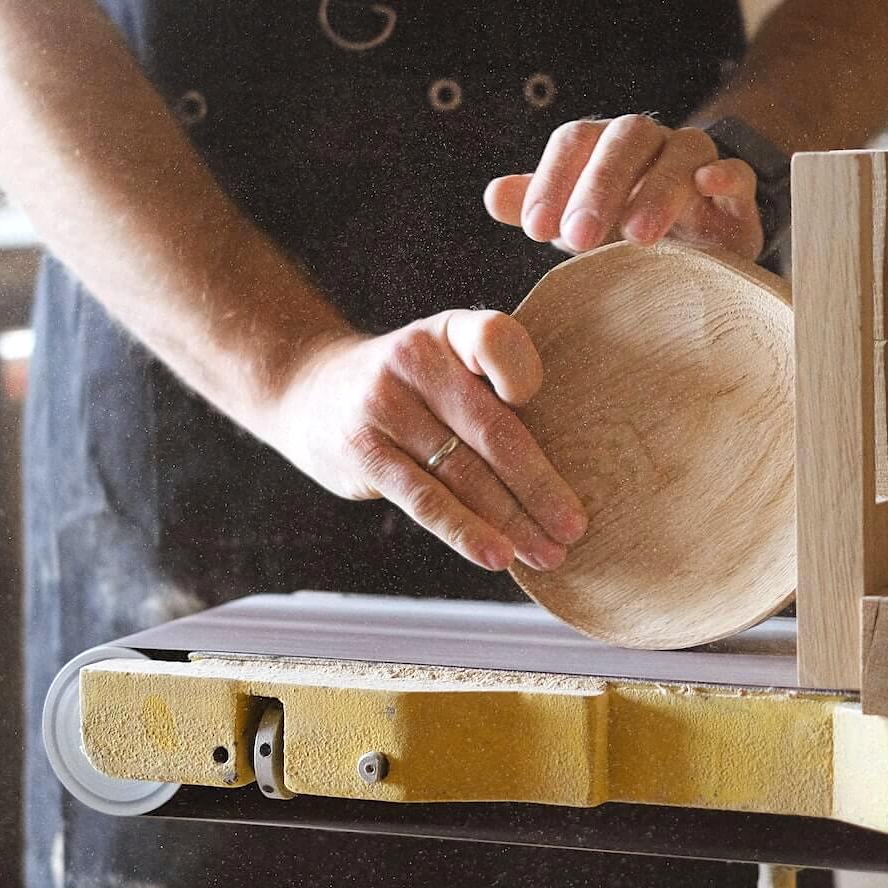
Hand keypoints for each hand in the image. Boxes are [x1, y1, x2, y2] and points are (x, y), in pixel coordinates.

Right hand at [257, 313, 587, 572]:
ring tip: (548, 554)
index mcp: (449, 332)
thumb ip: (494, 390)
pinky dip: (466, 531)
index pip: (495, 339)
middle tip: (574, 527)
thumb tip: (570, 465)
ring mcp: (384, 406)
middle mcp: (415, 360)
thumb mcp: (446, 361)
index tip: (550, 409)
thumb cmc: (411, 386)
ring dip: (513, 521)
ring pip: (463, 474)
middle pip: (491, 429)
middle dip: (540, 485)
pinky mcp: (364, 452)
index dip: (524, 372)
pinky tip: (497, 555)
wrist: (312, 390)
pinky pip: (425, 500)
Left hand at [484, 114, 764, 260]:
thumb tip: (493, 195)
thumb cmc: (627, 228)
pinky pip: (738, 171)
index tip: (534, 229)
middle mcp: (652, 145)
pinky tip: (708, 186)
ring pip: (682, 153)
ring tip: (636, 237)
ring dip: (656, 191)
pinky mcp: (739, 196)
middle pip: (626, 140)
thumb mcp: (578, 221)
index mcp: (606, 147)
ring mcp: (698, 164)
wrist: (700, 248)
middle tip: (577, 237)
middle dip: (598, 187)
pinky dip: (724, 175)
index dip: (553, 178)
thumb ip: (538, 207)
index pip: (575, 141)